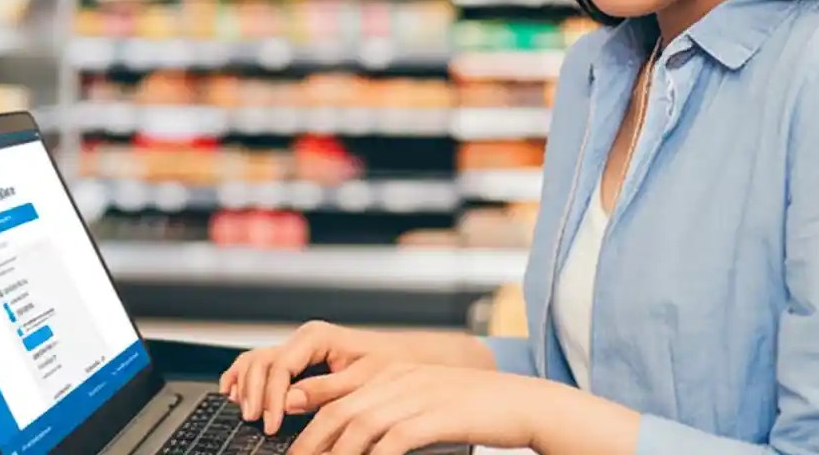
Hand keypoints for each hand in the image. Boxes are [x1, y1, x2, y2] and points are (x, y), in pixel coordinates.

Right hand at [219, 321, 393, 435]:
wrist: (403, 360)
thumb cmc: (389, 366)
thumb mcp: (362, 380)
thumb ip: (325, 390)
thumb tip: (289, 401)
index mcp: (317, 337)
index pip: (281, 365)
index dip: (272, 396)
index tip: (272, 423)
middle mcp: (302, 339)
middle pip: (261, 361)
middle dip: (255, 392)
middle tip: (255, 421)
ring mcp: (296, 348)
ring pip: (255, 360)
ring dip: (245, 386)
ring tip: (244, 411)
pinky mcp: (295, 360)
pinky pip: (260, 364)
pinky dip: (242, 376)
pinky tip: (231, 391)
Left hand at [285, 360, 543, 454]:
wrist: (524, 402)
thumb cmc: (475, 409)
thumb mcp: (425, 401)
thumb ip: (391, 413)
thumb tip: (364, 441)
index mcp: (392, 372)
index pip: (338, 396)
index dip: (310, 423)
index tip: (294, 448)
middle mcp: (399, 379)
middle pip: (340, 411)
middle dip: (312, 443)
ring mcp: (417, 395)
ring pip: (360, 426)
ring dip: (336, 453)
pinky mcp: (436, 415)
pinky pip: (394, 439)